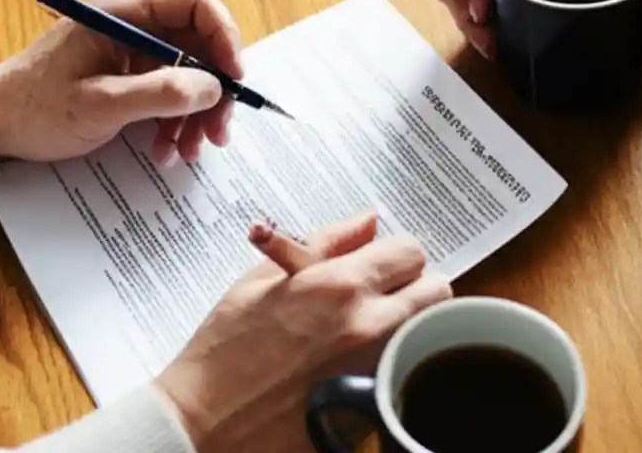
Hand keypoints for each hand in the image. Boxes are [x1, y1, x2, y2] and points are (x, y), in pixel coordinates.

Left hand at [0, 0, 242, 163]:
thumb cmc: (36, 108)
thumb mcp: (100, 105)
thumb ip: (160, 93)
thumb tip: (213, 87)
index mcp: (123, 12)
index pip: (194, 2)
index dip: (223, 36)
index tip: (232, 78)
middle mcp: (134, 24)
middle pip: (200, 41)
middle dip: (214, 86)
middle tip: (218, 130)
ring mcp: (134, 50)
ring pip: (191, 71)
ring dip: (198, 111)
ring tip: (190, 149)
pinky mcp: (132, 74)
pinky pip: (172, 90)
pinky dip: (178, 120)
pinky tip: (168, 148)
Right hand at [156, 211, 452, 452]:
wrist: (206, 422)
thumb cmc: (224, 350)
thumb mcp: (264, 279)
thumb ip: (326, 242)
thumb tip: (368, 219)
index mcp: (340, 285)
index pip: (410, 250)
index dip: (395, 254)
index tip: (380, 263)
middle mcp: (368, 325)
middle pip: (436, 290)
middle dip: (415, 286)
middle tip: (383, 293)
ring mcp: (375, 368)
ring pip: (424, 330)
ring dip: (406, 322)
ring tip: (363, 330)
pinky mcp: (373, 405)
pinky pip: (402, 368)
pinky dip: (390, 360)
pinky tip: (354, 363)